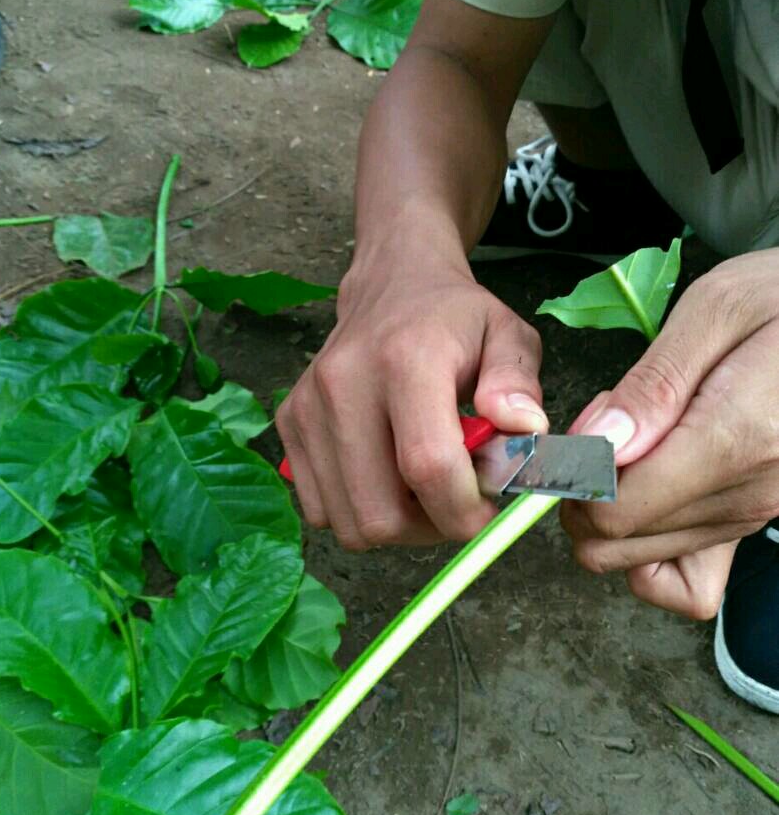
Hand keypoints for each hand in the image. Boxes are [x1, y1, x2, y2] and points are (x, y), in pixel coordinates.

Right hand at [276, 247, 547, 548]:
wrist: (391, 286)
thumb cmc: (454, 320)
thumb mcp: (507, 336)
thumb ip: (518, 383)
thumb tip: (525, 428)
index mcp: (407, 358)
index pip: (428, 465)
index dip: (463, 511)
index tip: (487, 513)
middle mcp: (344, 383)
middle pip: (381, 512)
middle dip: (430, 528)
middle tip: (455, 503)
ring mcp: (308, 407)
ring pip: (348, 523)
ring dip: (395, 525)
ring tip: (422, 490)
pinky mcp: (289, 424)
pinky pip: (320, 510)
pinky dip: (358, 512)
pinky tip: (387, 480)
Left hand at [560, 248, 778, 617]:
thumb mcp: (716, 310)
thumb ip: (653, 384)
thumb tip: (601, 445)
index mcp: (734, 439)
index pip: (612, 509)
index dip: (570, 476)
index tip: (576, 431)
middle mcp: (746, 493)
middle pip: (615, 542)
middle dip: (581, 490)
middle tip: (603, 429)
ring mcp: (753, 516)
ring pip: (637, 560)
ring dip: (610, 507)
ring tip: (635, 443)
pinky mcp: (753, 523)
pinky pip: (690, 585)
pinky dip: (650, 555)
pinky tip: (647, 500)